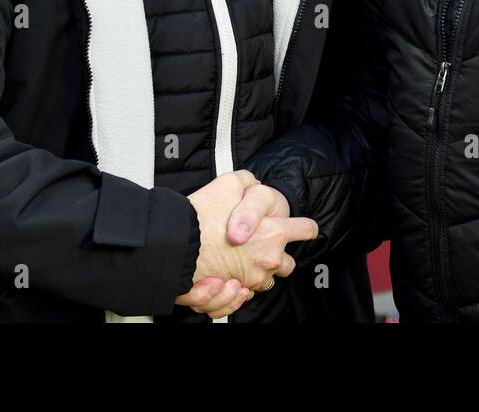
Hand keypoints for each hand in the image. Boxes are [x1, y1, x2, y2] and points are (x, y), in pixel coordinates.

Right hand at [179, 171, 317, 317]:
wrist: (172, 244)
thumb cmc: (201, 216)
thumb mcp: (229, 184)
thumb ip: (248, 182)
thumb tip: (253, 185)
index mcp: (274, 233)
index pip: (307, 230)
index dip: (304, 227)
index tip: (301, 228)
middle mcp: (267, 260)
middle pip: (288, 263)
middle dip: (278, 256)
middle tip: (260, 245)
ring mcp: (250, 281)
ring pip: (265, 281)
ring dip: (257, 272)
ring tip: (240, 260)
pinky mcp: (231, 296)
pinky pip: (243, 296)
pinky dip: (237, 289)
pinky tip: (227, 275)